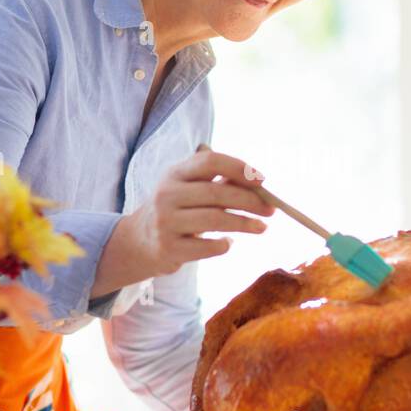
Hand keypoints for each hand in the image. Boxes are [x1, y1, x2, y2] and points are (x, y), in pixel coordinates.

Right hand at [91, 146, 273, 296]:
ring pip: (215, 220)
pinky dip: (224, 245)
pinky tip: (228, 243)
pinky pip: (207, 247)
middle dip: (250, 201)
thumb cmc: (176, 211)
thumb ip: (218, 182)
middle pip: (216, 193)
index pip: (209, 161)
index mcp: (174, 173)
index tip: (262, 181)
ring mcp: (166, 222)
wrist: (139, 242)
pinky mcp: (169, 248)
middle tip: (271, 209)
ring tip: (262, 227)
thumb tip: (259, 185)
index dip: (238, 168)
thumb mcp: (189, 189)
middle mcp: (167, 194)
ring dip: (245, 224)